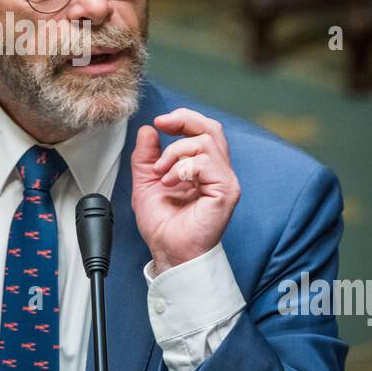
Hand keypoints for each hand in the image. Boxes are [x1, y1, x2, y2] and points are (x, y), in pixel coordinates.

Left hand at [131, 109, 240, 273]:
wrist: (168, 252)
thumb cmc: (163, 226)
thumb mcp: (146, 182)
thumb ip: (147, 156)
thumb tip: (148, 131)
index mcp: (203, 168)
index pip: (203, 130)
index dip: (183, 119)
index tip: (159, 123)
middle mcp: (218, 171)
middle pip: (211, 128)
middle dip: (184, 121)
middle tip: (162, 126)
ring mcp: (224, 181)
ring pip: (206, 142)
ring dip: (175, 153)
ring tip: (162, 175)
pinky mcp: (225, 191)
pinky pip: (207, 163)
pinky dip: (183, 168)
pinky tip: (171, 183)